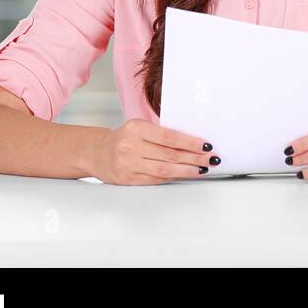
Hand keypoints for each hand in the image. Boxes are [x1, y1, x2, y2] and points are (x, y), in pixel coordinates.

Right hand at [89, 119, 215, 184]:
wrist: (96, 152)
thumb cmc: (124, 138)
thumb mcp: (140, 128)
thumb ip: (161, 134)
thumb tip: (193, 143)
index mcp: (136, 129)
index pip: (169, 137)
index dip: (190, 142)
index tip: (206, 145)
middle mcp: (130, 146)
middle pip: (169, 154)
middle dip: (194, 158)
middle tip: (210, 159)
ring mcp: (128, 164)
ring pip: (164, 169)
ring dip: (187, 170)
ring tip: (202, 169)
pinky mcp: (127, 179)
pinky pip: (155, 179)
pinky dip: (173, 177)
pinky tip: (184, 175)